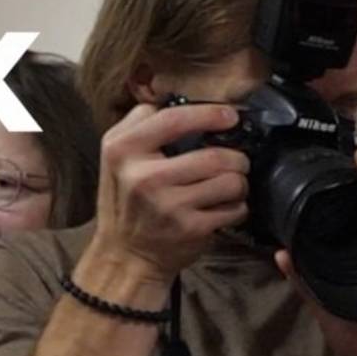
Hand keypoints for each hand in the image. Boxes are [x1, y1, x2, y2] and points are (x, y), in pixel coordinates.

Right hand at [83, 100, 245, 283]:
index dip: (209, 114)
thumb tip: (175, 102)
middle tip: (237, 161)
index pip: (174, 119)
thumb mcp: (115, 155)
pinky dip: (237, 206)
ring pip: (231, 182)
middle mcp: (144, 176)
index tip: (230, 115)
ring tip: (231, 184)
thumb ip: (140, 122)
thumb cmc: (126, 198)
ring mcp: (169, 205)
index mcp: (122, 149)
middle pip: (215, 156)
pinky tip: (224, 206)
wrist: (126, 253)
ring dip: (240, 182)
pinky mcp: (191, 229)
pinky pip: (235, 209)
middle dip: (237, 158)